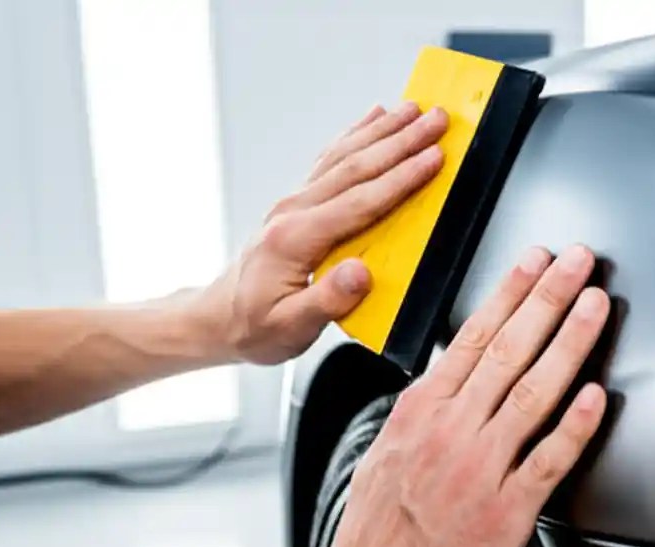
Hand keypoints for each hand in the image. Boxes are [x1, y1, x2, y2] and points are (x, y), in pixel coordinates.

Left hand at [193, 102, 447, 363]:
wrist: (218, 318)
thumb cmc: (253, 326)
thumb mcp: (289, 328)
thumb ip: (327, 301)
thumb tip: (360, 274)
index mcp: (296, 239)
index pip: (359, 202)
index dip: (400, 179)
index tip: (433, 158)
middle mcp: (294, 211)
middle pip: (356, 167)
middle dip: (402, 141)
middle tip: (437, 120)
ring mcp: (294, 203)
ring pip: (345, 156)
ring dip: (383, 131)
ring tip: (414, 109)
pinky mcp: (298, 203)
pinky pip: (332, 160)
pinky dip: (355, 135)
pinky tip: (373, 120)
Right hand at [312, 244, 609, 546]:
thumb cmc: (373, 536)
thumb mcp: (382, 454)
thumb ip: (421, 415)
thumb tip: (446, 383)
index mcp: (419, 413)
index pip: (471, 336)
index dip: (510, 292)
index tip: (534, 262)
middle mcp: (451, 432)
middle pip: (508, 349)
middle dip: (548, 297)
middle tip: (578, 261)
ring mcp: (481, 469)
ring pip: (534, 391)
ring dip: (569, 342)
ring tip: (594, 307)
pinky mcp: (507, 512)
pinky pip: (549, 459)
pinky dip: (576, 424)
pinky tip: (598, 394)